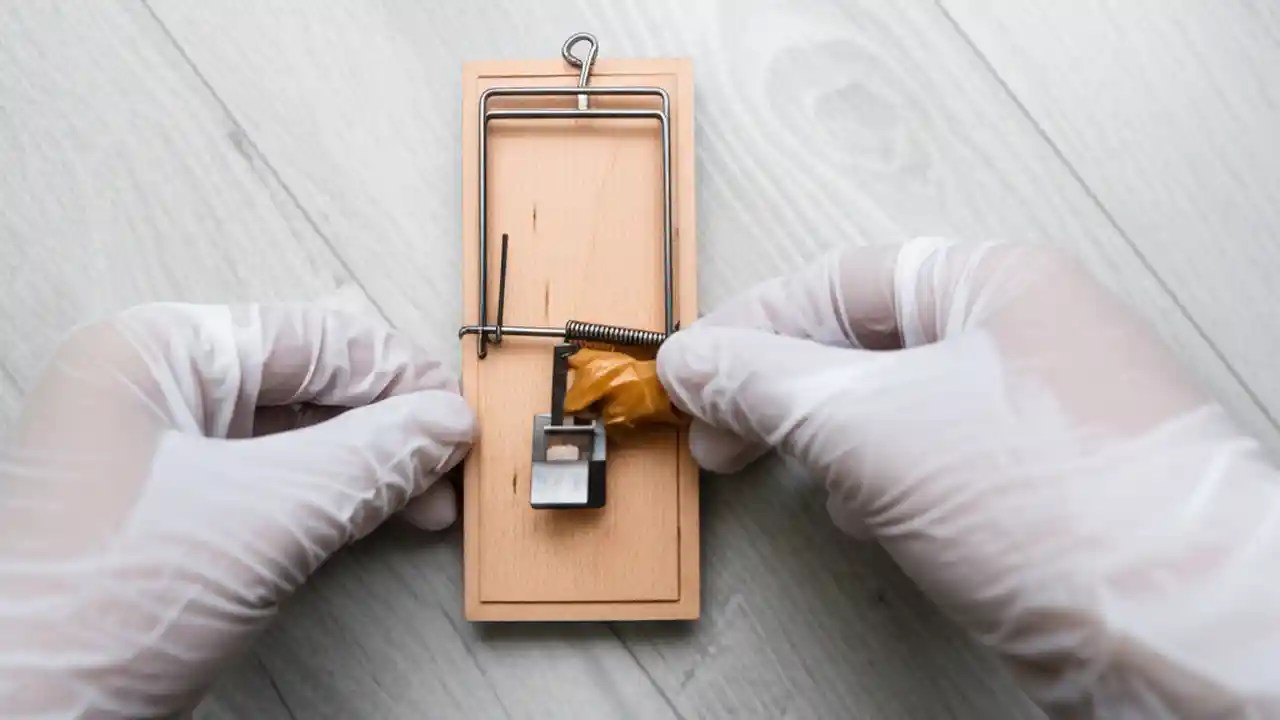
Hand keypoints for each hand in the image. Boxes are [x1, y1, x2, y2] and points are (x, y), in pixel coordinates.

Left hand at [0, 302, 474, 716]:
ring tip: (423, 503)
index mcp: (155, 353)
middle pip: (306, 383)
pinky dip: (327, 500)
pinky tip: (371, 519)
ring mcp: (153, 453)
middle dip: (387, 427)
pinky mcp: (166, 513)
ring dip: (364, 467)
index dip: (399, 377)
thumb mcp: (266, 518)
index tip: (457, 421)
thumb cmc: (92, 612)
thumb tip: (444, 424)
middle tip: (446, 468)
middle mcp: (150, 389)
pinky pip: (268, 482)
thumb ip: (371, 459)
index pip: (315, 336)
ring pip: (292, 436)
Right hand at [657, 239, 1279, 716]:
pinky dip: (880, 483)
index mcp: (994, 282)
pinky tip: (863, 514)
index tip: (693, 375)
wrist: (1174, 632)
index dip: (752, 325)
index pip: (840, 281)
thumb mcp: (870, 423)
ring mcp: (1035, 413)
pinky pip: (932, 461)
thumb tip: (693, 359)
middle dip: (782, 392)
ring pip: (894, 407)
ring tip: (788, 474)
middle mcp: (1023, 335)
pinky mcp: (1038, 487)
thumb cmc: (1054, 505)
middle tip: (723, 435)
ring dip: (828, 440)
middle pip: (863, 343)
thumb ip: (766, 382)